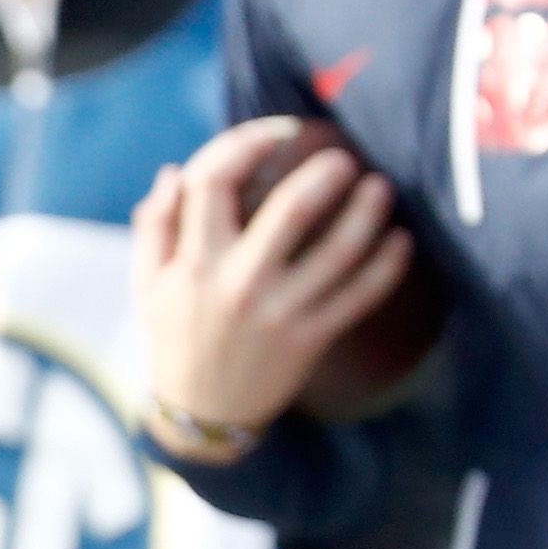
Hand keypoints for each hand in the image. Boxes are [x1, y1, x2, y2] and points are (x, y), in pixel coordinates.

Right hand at [131, 115, 415, 456]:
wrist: (200, 415)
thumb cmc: (174, 337)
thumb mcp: (147, 285)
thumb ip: (155, 227)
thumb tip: (177, 172)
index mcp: (194, 264)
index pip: (215, 183)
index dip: (244, 143)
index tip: (271, 133)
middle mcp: (238, 286)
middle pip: (291, 211)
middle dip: (324, 173)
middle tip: (343, 158)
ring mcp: (279, 314)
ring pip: (339, 252)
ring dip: (368, 212)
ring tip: (380, 187)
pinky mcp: (311, 339)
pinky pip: (360, 295)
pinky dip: (388, 265)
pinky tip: (400, 240)